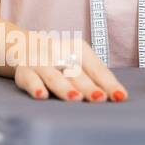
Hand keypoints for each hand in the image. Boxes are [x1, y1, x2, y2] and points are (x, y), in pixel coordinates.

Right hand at [13, 37, 127, 102]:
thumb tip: (120, 97)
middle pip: (76, 73)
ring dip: (64, 87)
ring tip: (74, 98)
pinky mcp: (24, 72)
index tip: (121, 97)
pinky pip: (29, 79)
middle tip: (99, 98)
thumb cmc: (61, 60)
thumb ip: (96, 79)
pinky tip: (41, 95)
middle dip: (88, 86)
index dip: (108, 83)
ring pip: (54, 76)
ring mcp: (41, 62)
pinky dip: (35, 87)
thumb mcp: (79, 62)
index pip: (96, 68)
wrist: (24, 46)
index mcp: (78, 49)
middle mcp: (60, 53)